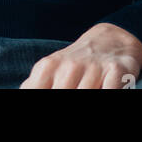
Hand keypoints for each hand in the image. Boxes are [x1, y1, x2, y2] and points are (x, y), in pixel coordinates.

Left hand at [19, 23, 141, 88]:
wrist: (110, 40)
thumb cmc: (75, 64)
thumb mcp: (50, 70)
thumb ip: (35, 85)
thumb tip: (24, 91)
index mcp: (49, 67)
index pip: (35, 90)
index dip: (38, 98)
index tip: (48, 101)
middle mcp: (70, 66)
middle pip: (61, 95)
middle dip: (66, 98)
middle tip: (72, 92)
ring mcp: (94, 67)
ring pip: (85, 95)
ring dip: (85, 96)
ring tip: (83, 90)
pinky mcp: (117, 70)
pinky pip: (109, 91)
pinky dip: (105, 93)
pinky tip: (102, 89)